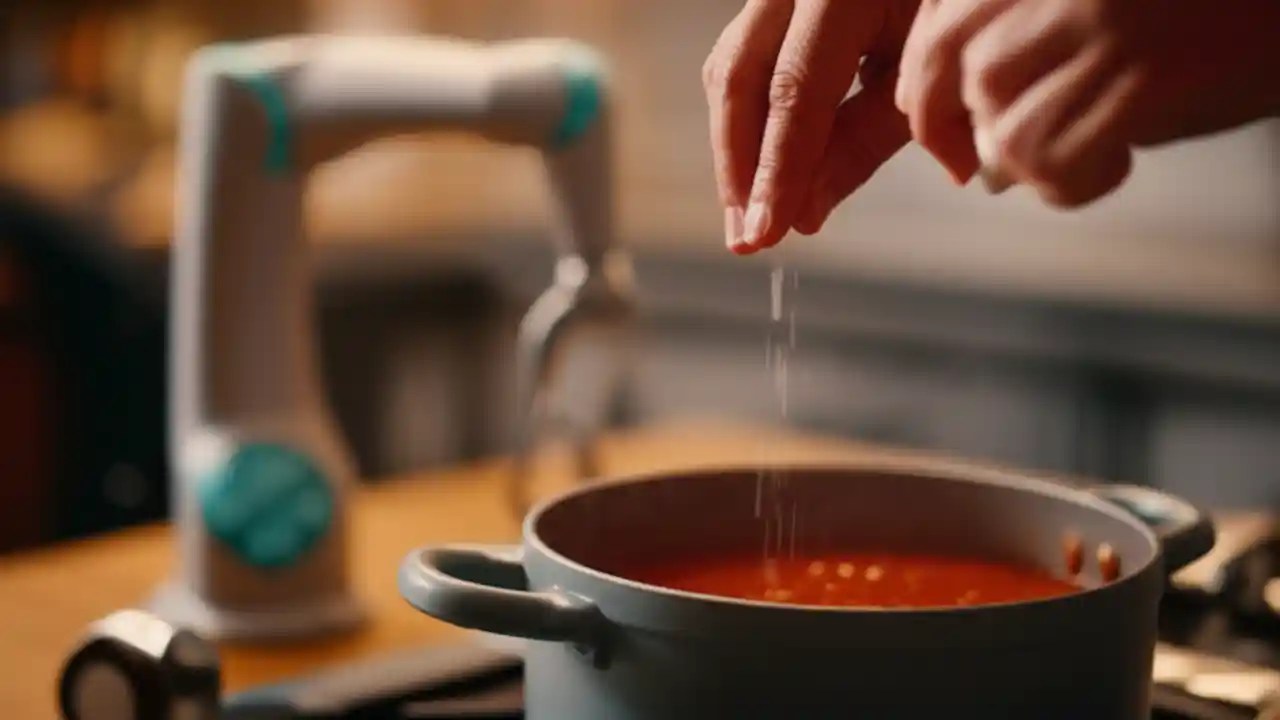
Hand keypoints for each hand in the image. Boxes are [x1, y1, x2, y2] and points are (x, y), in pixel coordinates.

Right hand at [703, 0, 919, 253]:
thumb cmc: (956, 6)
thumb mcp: (928, 71)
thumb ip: (870, 138)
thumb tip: (808, 213)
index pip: (795, 92)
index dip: (778, 169)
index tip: (768, 231)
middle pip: (740, 79)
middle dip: (741, 168)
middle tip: (747, 238)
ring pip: (731, 71)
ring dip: (736, 152)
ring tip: (749, 220)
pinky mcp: (775, 6)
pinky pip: (746, 62)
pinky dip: (751, 123)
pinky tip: (759, 174)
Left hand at [896, 0, 1279, 207]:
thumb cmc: (1214, 9)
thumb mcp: (1096, 5)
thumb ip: (1028, 43)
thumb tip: (972, 127)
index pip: (941, 23)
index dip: (923, 83)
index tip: (924, 121)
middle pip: (959, 75)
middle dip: (957, 133)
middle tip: (980, 167)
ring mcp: (1096, 22)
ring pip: (1002, 127)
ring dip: (1032, 161)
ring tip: (1087, 152)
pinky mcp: (1136, 78)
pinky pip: (1053, 160)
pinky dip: (1072, 183)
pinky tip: (1117, 163)